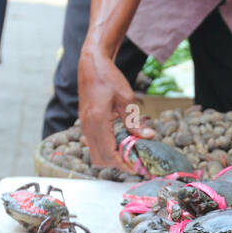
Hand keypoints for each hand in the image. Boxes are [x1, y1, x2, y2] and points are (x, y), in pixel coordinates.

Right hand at [78, 50, 139, 170]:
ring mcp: (83, 125)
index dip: (122, 164)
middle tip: (133, 163)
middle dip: (116, 164)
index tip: (135, 167)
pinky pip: (92, 144)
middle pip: (99, 158)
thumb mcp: (127, 100)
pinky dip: (104, 150)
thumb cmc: (108, 78)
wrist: (91, 65)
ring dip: (110, 158)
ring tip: (127, 154)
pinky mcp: (84, 123)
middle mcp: (87, 126)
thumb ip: (135, 122)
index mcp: (97, 121)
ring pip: (94, 153)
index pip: (108, 153)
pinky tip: (118, 144)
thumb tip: (148, 137)